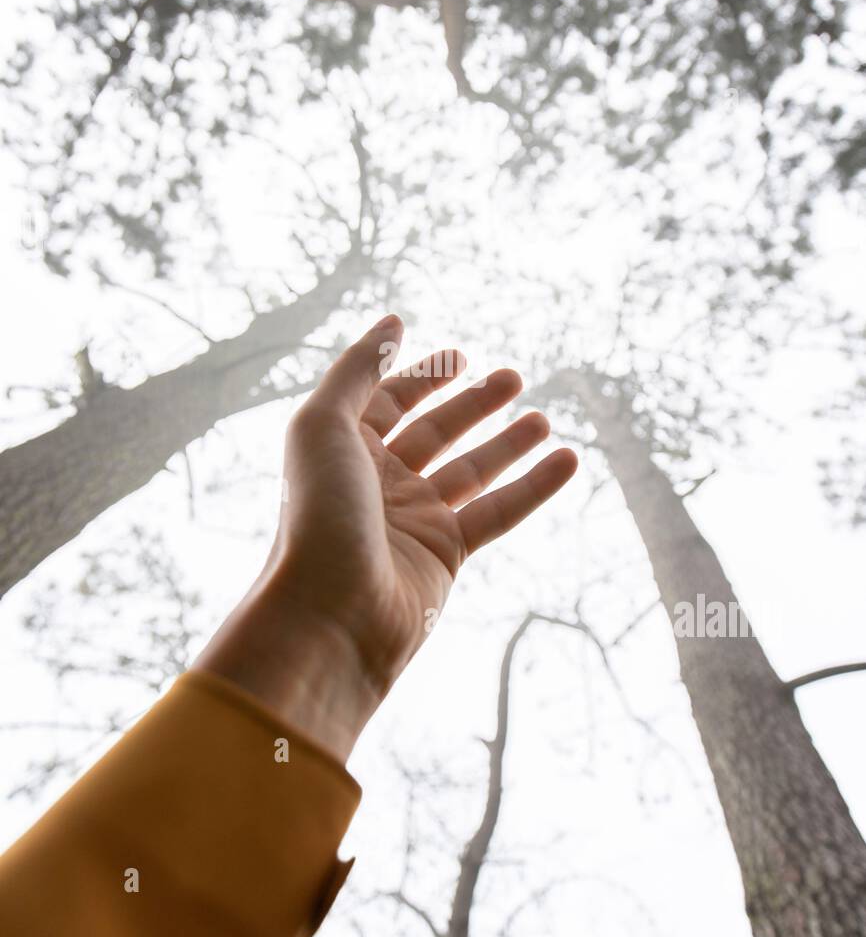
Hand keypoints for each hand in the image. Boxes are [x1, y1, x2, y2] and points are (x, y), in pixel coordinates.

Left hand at [196, 316, 576, 760]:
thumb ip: (357, 370)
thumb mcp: (324, 423)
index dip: (421, 377)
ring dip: (507, 444)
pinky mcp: (446, 554)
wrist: (328, 614)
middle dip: (471, 405)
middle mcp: (376, 482)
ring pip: (471, 472)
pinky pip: (498, 512)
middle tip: (513, 378)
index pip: (388, 402)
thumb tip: (393, 322)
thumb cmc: (316, 513)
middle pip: (433, 433)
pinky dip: (534, 486)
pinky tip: (568, 460)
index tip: (461, 355)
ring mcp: (413, 520)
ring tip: (543, 419)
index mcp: (343, 449)